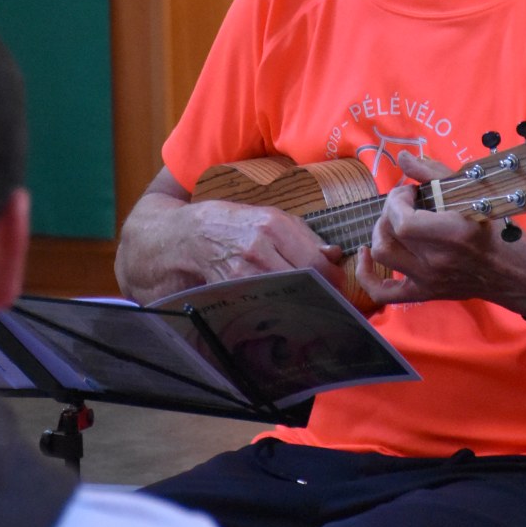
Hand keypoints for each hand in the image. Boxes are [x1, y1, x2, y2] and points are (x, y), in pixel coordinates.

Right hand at [165, 198, 345, 291]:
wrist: (186, 236)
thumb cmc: (232, 223)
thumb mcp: (268, 216)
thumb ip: (303, 234)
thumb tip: (333, 254)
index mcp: (272, 225)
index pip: (316, 261)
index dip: (332, 278)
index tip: (338, 286)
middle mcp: (258, 248)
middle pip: (304, 281)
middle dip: (321, 294)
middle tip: (330, 301)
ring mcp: (242, 272)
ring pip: (286, 296)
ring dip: (302, 304)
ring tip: (310, 307)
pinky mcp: (230, 290)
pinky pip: (263, 304)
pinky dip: (277, 309)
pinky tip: (283, 310)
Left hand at [354, 151, 525, 309]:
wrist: (516, 272)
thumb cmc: (499, 230)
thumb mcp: (473, 194)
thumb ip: (433, 174)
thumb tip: (403, 156)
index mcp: (451, 234)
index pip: (402, 220)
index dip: (396, 201)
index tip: (410, 192)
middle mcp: (436, 261)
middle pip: (389, 235)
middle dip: (389, 211)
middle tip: (405, 202)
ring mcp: (428, 280)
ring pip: (383, 256)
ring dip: (380, 232)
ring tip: (393, 221)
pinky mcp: (426, 293)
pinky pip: (383, 292)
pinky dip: (367, 275)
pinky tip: (367, 254)